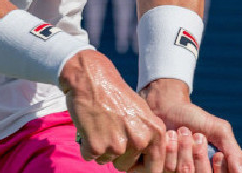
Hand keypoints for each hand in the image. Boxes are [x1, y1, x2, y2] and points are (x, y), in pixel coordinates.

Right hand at [60, 50, 166, 171]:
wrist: (91, 77)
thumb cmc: (115, 94)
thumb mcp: (141, 113)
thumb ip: (147, 136)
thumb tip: (148, 160)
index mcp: (155, 132)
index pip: (154, 167)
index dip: (140, 167)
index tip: (130, 162)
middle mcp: (139, 140)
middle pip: (125, 165)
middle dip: (115, 154)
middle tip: (109, 132)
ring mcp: (117, 145)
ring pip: (106, 161)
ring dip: (100, 148)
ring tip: (99, 126)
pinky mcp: (96, 147)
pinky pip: (89, 157)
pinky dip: (86, 145)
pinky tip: (88, 126)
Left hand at [142, 79, 241, 172]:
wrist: (166, 106)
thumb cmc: (194, 117)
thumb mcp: (218, 129)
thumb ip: (232, 150)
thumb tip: (241, 172)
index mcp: (210, 167)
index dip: (219, 169)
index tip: (217, 154)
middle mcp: (194, 171)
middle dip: (199, 154)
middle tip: (196, 135)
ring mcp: (175, 171)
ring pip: (183, 171)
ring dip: (184, 147)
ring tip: (182, 131)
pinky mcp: (158, 168)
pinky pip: (166, 168)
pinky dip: (170, 149)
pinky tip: (169, 136)